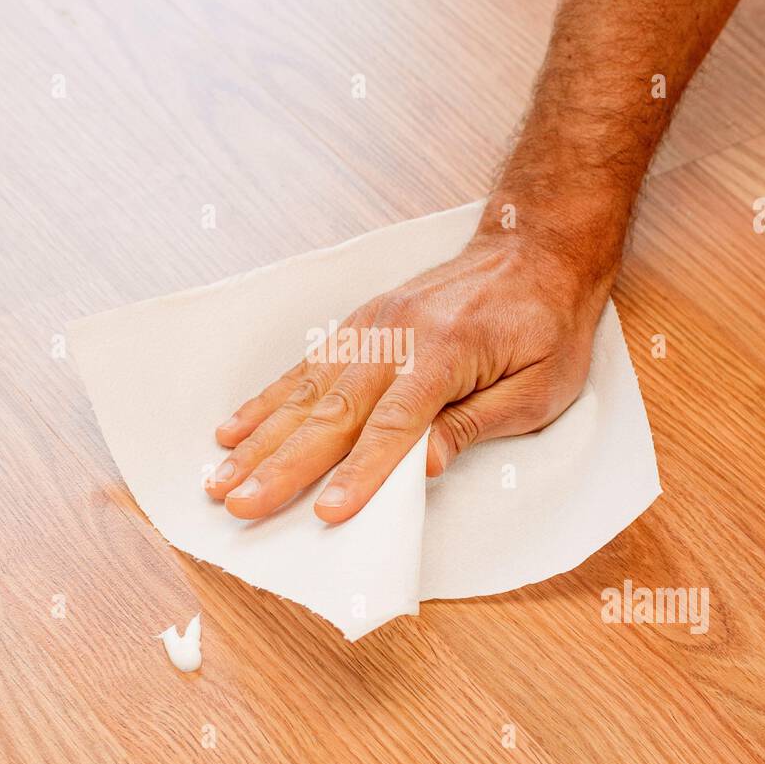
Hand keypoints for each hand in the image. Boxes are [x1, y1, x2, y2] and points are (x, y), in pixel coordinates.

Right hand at [203, 201, 624, 522]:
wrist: (533, 250)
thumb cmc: (545, 324)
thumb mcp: (538, 387)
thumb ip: (475, 424)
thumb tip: (422, 468)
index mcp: (445, 354)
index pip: (392, 427)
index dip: (358, 474)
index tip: (325, 513)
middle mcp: (396, 336)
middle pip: (331, 413)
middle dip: (282, 465)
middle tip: (241, 504)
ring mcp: (371, 327)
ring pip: (305, 392)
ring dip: (259, 439)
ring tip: (219, 477)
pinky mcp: (360, 325)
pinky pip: (305, 366)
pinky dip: (267, 400)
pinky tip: (234, 428)